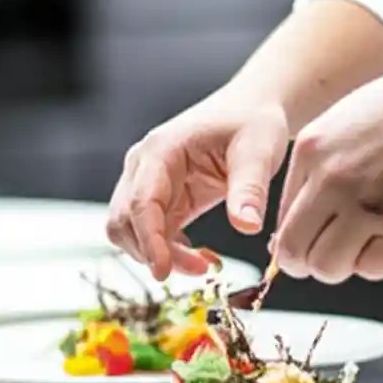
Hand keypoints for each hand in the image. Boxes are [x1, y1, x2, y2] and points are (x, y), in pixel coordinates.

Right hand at [107, 87, 290, 279]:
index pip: (141, 202)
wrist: (251, 110)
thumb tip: (247, 226)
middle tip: (199, 269)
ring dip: (159, 255)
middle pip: (123, 221)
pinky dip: (168, 251)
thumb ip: (250, 188)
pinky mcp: (162, 198)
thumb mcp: (259, 151)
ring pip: (131, 231)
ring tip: (203, 264)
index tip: (162, 272)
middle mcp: (144, 166)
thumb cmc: (252, 122)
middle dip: (152, 252)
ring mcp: (148, 182)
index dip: (149, 241)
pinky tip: (200, 257)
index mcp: (161, 149)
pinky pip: (151, 233)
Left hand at [273, 55, 382, 283]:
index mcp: (312, 150)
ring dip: (344, 265)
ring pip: (328, 269)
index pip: (281, 218)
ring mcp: (369, 207)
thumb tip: (299, 215)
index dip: (296, 236)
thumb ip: (319, 164)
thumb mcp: (349, 120)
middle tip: (333, 253)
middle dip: (309, 261)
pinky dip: (378, 262)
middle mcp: (332, 181)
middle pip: (295, 251)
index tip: (313, 238)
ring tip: (366, 244)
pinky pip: (372, 270)